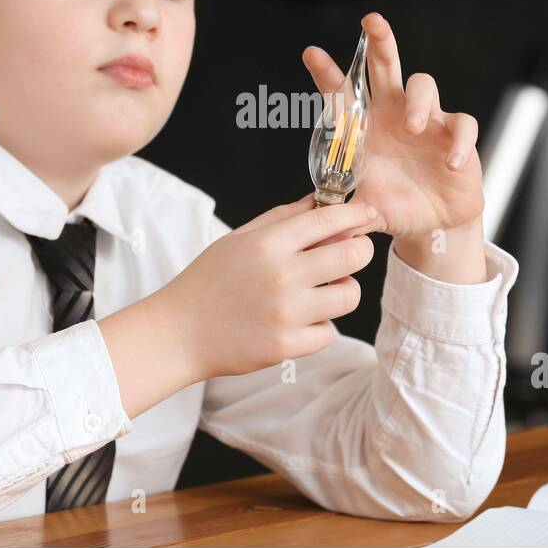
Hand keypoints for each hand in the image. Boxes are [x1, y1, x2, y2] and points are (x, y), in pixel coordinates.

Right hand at [160, 195, 382, 379]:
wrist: (179, 333)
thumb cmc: (208, 281)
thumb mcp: (239, 238)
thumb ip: (282, 218)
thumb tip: (320, 201)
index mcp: (268, 244)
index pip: (328, 220)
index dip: (356, 213)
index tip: (368, 213)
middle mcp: (282, 275)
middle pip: (353, 255)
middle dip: (361, 249)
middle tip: (352, 252)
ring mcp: (287, 313)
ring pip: (349, 295)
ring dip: (342, 290)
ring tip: (322, 289)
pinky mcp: (288, 346)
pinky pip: (329, 332)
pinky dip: (319, 325)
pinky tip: (300, 319)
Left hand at [303, 12, 484, 239]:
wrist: (431, 224)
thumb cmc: (394, 206)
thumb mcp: (364, 207)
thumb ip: (342, 209)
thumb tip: (316, 217)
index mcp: (366, 126)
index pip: (343, 94)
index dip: (327, 74)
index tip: (310, 54)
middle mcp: (394, 114)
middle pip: (385, 66)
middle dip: (379, 42)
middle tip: (371, 23)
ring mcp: (427, 120)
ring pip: (423, 84)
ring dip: (415, 101)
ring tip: (410, 126)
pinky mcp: (456, 134)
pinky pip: (461, 124)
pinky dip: (457, 141)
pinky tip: (450, 162)